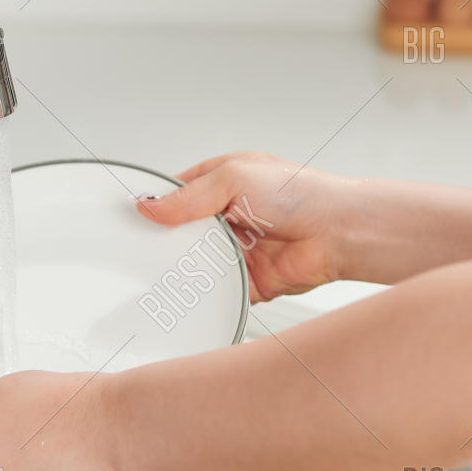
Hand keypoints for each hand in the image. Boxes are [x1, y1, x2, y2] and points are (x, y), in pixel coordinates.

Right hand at [138, 151, 359, 301]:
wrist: (337, 233)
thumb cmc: (302, 193)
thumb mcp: (235, 177)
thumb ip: (189, 195)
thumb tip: (150, 207)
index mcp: (223, 184)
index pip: (177, 195)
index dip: (156, 205)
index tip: (135, 216)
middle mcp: (228, 217)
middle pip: (183, 232)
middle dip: (168, 241)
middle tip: (146, 248)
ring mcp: (236, 249)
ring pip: (196, 263)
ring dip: (187, 267)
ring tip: (168, 270)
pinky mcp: (246, 280)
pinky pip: (217, 291)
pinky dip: (206, 293)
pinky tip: (194, 291)